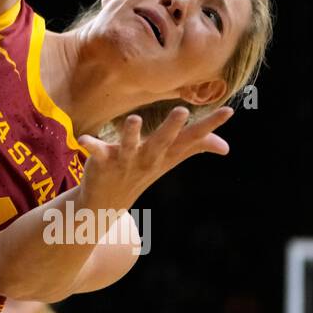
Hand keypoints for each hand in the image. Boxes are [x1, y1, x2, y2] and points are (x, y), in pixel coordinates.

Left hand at [77, 106, 234, 212]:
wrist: (108, 202)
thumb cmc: (143, 170)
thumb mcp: (171, 159)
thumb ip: (197, 147)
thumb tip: (226, 147)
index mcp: (167, 154)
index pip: (192, 138)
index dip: (210, 125)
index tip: (229, 111)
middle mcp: (149, 157)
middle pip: (162, 142)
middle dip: (171, 127)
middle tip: (182, 111)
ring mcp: (126, 160)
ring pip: (130, 146)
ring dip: (131, 134)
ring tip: (133, 120)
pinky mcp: (104, 161)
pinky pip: (97, 152)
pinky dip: (91, 146)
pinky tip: (83, 139)